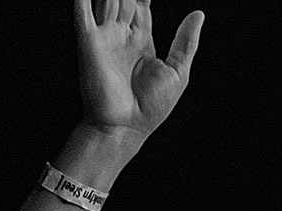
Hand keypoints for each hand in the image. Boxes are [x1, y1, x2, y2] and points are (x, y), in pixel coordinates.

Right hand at [75, 0, 203, 142]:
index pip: (142, 5)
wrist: (126, 128)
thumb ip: (186, 41)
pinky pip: (84, 16)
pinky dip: (83, 1)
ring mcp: (104, 39)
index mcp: (141, 42)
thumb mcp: (178, 71)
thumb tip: (198, 14)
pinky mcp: (89, 45)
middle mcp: (121, 36)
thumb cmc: (152, 107)